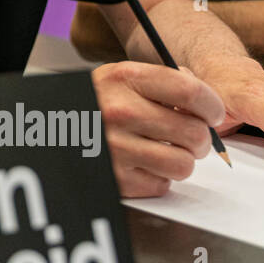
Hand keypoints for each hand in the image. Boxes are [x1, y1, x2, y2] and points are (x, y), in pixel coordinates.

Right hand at [92, 61, 225, 197]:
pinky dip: (158, 178)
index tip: (212, 114)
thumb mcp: (120, 77)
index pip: (192, 93)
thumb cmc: (93, 102)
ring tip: (164, 151)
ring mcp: (116, 147)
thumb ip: (162, 82)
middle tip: (188, 137)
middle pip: (194, 133)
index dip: (212, 107)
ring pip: (184, 164)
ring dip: (180, 160)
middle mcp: (120, 111)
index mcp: (124, 78)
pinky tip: (142, 163)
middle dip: (199, 139)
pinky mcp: (115, 178)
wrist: (50, 127)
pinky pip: (162, 185)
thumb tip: (205, 102)